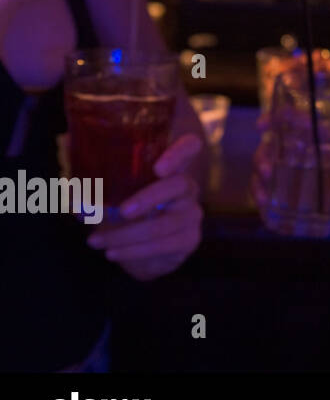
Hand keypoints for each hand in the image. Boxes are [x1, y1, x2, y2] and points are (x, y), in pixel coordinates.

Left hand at [87, 133, 203, 280]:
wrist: (144, 252)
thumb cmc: (125, 214)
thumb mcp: (110, 195)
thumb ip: (93, 182)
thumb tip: (67, 165)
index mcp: (170, 167)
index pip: (190, 146)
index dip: (180, 152)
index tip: (158, 167)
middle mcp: (187, 187)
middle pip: (179, 185)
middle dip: (148, 198)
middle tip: (121, 211)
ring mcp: (192, 213)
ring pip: (166, 223)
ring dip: (127, 234)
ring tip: (95, 241)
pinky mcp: (189, 239)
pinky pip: (164, 245)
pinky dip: (133, 251)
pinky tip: (111, 253)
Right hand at [250, 114, 329, 230]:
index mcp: (318, 137)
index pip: (292, 120)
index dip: (274, 118)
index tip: (263, 125)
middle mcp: (299, 151)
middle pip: (270, 147)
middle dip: (262, 157)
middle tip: (267, 172)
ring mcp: (291, 172)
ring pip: (264, 170)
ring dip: (258, 181)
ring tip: (263, 197)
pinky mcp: (289, 193)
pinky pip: (268, 192)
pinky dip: (261, 197)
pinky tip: (264, 207)